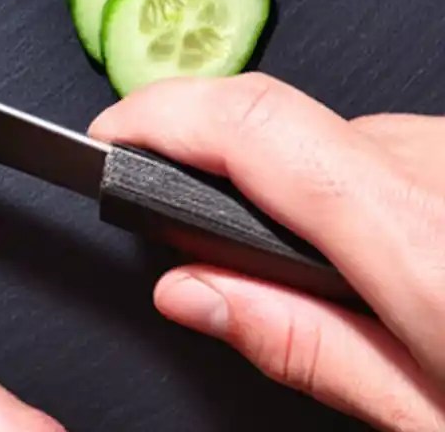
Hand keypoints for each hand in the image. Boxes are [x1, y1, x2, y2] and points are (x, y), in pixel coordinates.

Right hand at [91, 72, 444, 430]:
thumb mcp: (424, 413)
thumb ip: (302, 347)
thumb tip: (188, 292)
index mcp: (417, 236)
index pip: (249, 124)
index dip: (156, 115)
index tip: (107, 138)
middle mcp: (437, 164)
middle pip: (285, 136)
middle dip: (242, 193)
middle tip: (250, 278)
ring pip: (342, 143)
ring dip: (319, 201)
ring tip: (367, 296)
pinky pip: (394, 150)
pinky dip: (374, 197)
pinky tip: (410, 262)